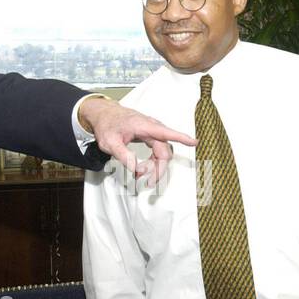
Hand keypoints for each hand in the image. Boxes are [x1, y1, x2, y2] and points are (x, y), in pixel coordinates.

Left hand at [78, 96, 196, 185]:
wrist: (104, 115)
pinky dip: (152, 162)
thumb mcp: (110, 143)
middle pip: (164, 151)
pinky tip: (142, 170)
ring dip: (155, 167)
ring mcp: (151, 132)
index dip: (182, 138)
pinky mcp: (150, 136)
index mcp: (143, 125)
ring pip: (161, 153)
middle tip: (149, 184)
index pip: (166, 133)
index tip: (194, 142)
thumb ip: (123, 156)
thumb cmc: (107, 125)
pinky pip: (157, 151)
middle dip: (159, 169)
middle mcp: (151, 127)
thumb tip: (137, 169)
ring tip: (141, 178)